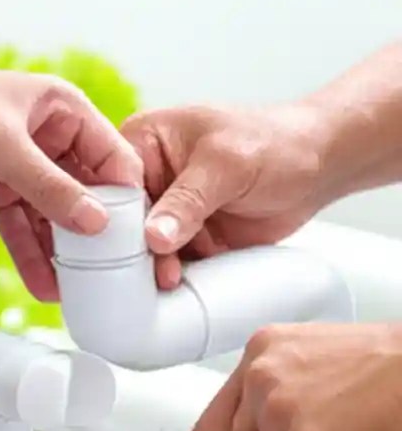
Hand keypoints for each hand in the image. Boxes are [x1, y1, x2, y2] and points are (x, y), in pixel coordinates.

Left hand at [0, 62, 143, 300]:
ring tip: (80, 294)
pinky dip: (30, 257)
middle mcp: (49, 139)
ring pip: (53, 218)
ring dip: (64, 254)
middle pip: (87, 193)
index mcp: (63, 109)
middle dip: (96, 235)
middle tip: (113, 278)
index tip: (136, 242)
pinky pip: (20, 230)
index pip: (112, 158)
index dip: (125, 199)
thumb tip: (96, 223)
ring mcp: (21, 170)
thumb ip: (49, 186)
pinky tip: (44, 288)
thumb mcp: (1, 145)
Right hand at [120, 103, 337, 288]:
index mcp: (143, 141)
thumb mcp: (226, 164)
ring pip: (142, 246)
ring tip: (165, 283)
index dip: (110, 215)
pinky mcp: (185, 236)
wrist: (320, 167)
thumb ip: (188, 200)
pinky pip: (167, 261)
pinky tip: (172, 289)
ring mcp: (166, 209)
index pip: (112, 182)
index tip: (114, 247)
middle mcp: (148, 176)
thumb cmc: (276, 143)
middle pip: (121, 220)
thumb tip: (154, 237)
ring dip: (152, 267)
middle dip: (130, 248)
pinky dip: (171, 276)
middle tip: (142, 274)